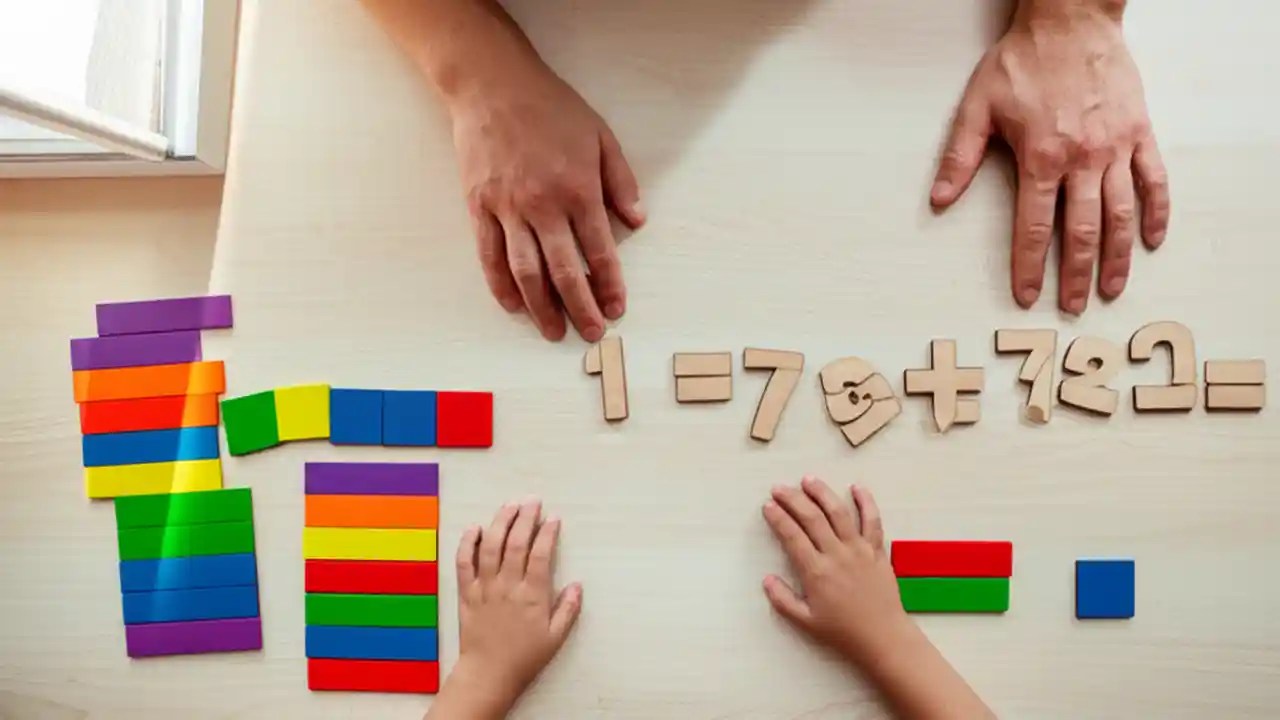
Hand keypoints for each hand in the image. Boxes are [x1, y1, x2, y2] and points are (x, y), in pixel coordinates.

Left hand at [431, 499, 581, 718]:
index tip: (554, 518)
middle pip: (515, 542)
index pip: (541, 554)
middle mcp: (508, 586)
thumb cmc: (525, 658)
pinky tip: (475, 528)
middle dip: (525, 517)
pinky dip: (467, 543)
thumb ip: (568, 609)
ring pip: (490, 546)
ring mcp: (485, 587)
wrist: (488, 674)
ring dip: (500, 521)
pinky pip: (463, 563)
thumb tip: (578, 585)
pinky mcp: (466, 593)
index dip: (548, 532)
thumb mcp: (555, 637)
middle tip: (532, 501)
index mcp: (532, 595)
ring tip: (510, 505)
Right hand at [451, 63, 644, 341]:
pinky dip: (502, 285)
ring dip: (541, 307)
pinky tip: (514, 304)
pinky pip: (490, 256)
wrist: (493, 86)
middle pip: (563, 271)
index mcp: (578, 190)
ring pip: (525, 271)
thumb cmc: (552, 109)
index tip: (617, 308)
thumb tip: (637, 220)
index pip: (599, 250)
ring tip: (553, 331)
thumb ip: (620, 181)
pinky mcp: (479, 207)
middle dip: (580, 307)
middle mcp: (543, 206)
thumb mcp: (601, 137)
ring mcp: (508, 209)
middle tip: (591, 334)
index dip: (610, 284)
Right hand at [762, 479, 995, 718]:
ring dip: (822, 493)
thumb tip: (766, 579)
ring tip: (808, 480)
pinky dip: (866, 502)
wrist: (883, 637)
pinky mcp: (878, 550)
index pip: (792, 536)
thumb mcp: (805, 621)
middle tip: (779, 488)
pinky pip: (873, 521)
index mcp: (816, 572)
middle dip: (792, 499)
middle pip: (812, 517)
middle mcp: (837, 555)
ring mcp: (859, 550)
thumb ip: (782, 599)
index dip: (778, 518)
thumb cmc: (843, 631)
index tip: (768, 506)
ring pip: (839, 512)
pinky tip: (856, 487)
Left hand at [931, 1, 1169, 314]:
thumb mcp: (977, 107)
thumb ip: (959, 158)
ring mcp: (1116, 148)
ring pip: (1121, 215)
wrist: (1071, 20)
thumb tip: (940, 200)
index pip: (1034, 228)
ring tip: (1113, 289)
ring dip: (1118, 257)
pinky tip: (1151, 241)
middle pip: (1083, 232)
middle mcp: (1083, 159)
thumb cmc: (1023, 62)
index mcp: (1041, 158)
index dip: (1030, 267)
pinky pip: (1154, 181)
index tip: (1028, 296)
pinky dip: (1156, 213)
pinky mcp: (1140, 132)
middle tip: (1075, 306)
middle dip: (1078, 275)